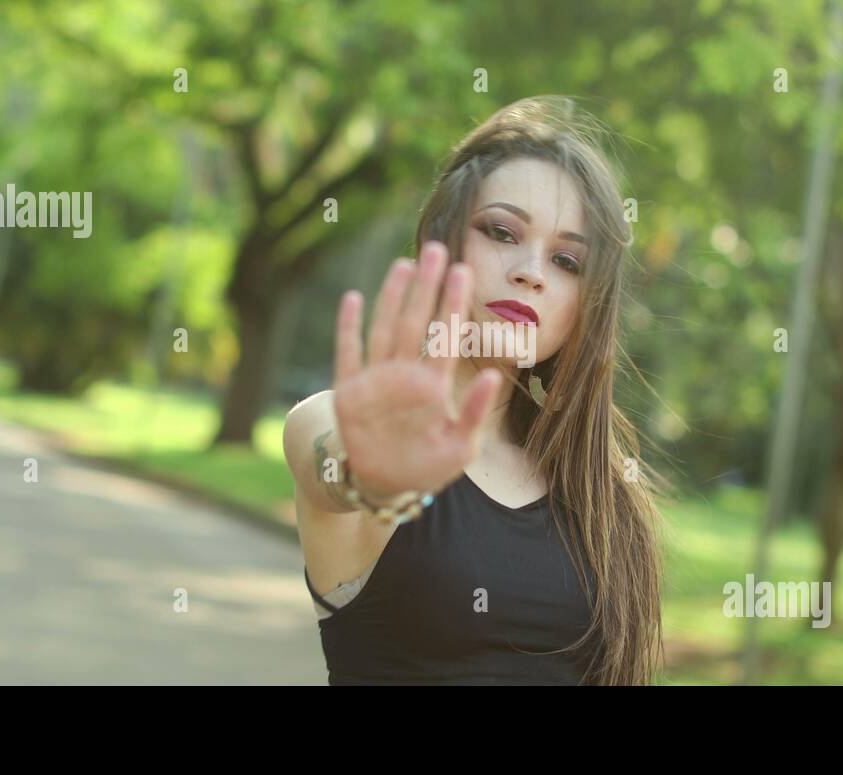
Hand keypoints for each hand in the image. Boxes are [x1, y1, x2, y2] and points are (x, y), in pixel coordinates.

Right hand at [331, 241, 501, 499]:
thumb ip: (475, 412)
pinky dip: (348, 328)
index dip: (454, 304)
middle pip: (417, 320)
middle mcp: (404, 374)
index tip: (464, 271)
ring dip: (392, 296)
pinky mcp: (349, 393)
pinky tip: (352, 298)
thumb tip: (495, 376)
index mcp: (433, 384)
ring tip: (403, 264)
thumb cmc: (427, 466)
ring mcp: (376, 380)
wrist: (386, 486)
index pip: (446, 336)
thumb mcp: (461, 447)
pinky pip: (347, 354)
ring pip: (385, 328)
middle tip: (436, 249)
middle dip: (426, 286)